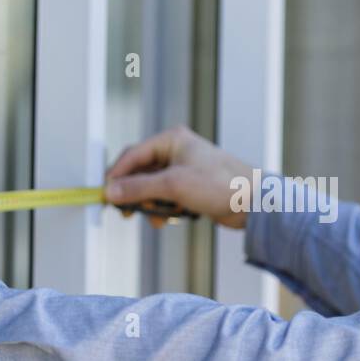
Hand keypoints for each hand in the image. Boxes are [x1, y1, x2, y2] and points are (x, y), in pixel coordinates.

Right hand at [104, 125, 255, 229]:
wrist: (253, 202)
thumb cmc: (221, 184)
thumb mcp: (174, 186)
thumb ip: (139, 188)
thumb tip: (111, 192)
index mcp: (171, 140)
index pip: (132, 155)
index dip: (116, 175)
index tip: (106, 195)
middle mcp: (176, 151)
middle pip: (140, 172)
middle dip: (134, 193)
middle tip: (127, 211)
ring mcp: (183, 169)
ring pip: (152, 187)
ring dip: (150, 204)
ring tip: (156, 217)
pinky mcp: (190, 187)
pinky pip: (166, 197)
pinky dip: (163, 209)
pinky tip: (167, 220)